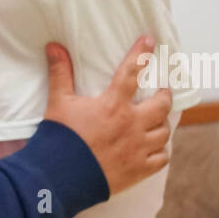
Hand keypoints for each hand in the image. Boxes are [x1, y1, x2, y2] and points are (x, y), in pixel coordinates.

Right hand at [42, 37, 172, 196]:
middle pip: (161, 105)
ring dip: (161, 124)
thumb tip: (54, 46)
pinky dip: (161, 151)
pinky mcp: (139, 169)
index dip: (141, 54)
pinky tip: (155, 148)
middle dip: (164, 96)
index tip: (149, 41)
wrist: (62, 176)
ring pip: (164, 132)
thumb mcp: (58, 102)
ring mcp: (138, 148)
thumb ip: (60, 73)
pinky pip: (162, 158)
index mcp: (113, 105)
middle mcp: (132, 124)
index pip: (131, 72)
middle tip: (163, 92)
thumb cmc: (61, 137)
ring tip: (157, 121)